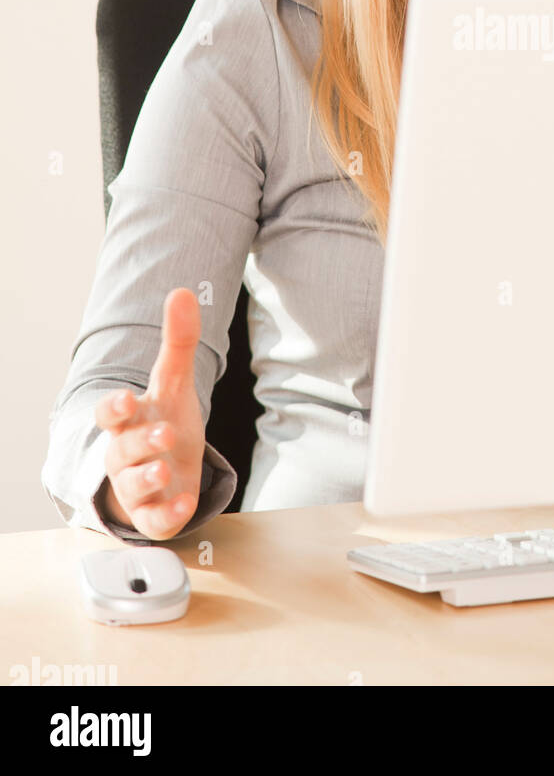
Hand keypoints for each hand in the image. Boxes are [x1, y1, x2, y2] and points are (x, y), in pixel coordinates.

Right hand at [94, 288, 205, 539]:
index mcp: (129, 420)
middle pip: (122, 450)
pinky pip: (153, 521)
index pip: (110, 413)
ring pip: (132, 486)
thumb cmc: (165, 421)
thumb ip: (178, 341)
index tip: (126, 399)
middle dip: (141, 443)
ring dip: (148, 478)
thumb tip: (181, 292)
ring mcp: (138, 487)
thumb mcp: (174, 383)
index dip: (114, 407)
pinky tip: (184, 504)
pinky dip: (167, 515)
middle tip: (165, 434)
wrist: (169, 471)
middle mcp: (127, 454)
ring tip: (166, 470)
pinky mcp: (154, 514)